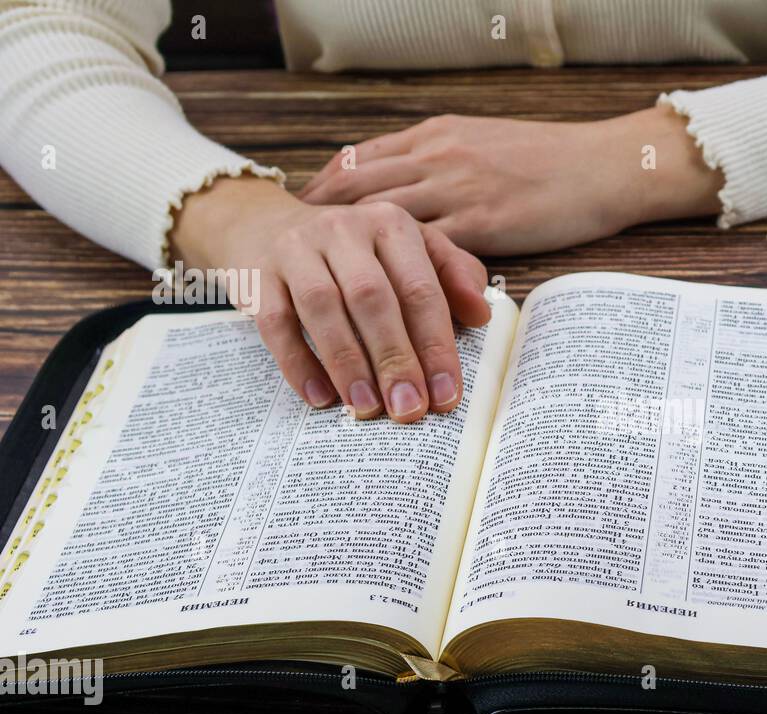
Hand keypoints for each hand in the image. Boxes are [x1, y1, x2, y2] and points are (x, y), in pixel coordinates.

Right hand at [169, 177, 489, 421]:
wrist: (263, 224)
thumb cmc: (354, 252)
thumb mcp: (408, 249)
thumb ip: (450, 277)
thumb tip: (482, 316)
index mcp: (391, 224)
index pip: (420, 289)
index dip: (435, 346)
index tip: (447, 395)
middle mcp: (344, 229)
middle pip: (373, 298)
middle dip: (394, 359)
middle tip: (408, 410)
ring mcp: (296, 249)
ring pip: (323, 306)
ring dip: (348, 363)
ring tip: (366, 409)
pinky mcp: (256, 273)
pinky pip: (275, 321)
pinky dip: (298, 362)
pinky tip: (320, 397)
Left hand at [298, 106, 723, 254]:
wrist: (606, 165)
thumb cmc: (557, 159)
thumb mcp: (490, 142)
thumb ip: (449, 158)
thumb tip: (421, 180)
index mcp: (438, 135)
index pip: (365, 157)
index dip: (329, 186)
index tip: (306, 210)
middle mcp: (438, 156)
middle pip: (357, 187)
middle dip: (320, 220)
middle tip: (291, 250)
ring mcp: (458, 187)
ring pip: (381, 221)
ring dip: (350, 254)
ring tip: (324, 285)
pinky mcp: (482, 221)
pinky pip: (424, 253)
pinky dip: (396, 277)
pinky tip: (379, 302)